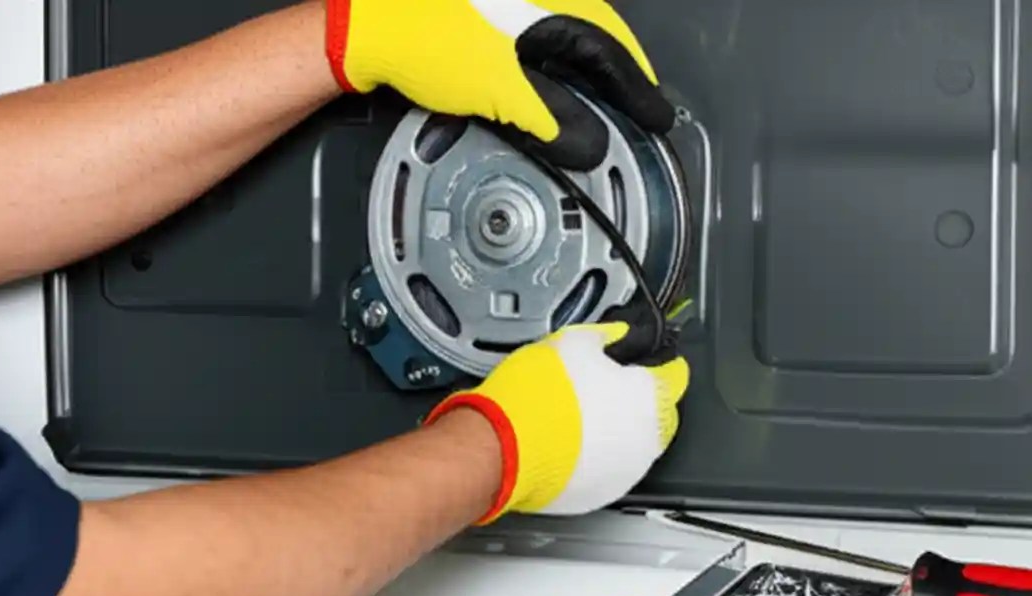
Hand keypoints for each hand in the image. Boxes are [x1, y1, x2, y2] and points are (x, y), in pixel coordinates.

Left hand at [324, 0, 674, 169]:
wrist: (372, 22)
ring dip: (586, 81)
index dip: (641, 93)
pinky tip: (553, 92)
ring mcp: (521, 3)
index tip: (659, 119)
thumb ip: (554, 121)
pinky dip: (555, 72)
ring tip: (600, 113)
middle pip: (600, 46)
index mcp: (559, 5)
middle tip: (637, 118)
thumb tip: (589, 145)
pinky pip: (543, 42)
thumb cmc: (429, 40)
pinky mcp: (496, 13)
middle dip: (618, 86)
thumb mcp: (501, 91)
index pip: (618, 54)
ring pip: (572, 43)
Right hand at [424, 322, 689, 522]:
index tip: (652, 362)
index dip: (661, 364)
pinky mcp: (601, 494)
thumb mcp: (571, 342)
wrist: (503, 447)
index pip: (675, 376)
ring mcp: (626, 471)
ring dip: (620, 433)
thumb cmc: (536, 396)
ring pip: (635, 447)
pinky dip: (599, 459)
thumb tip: (614, 334)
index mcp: (649, 397)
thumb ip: (604, 336)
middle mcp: (647, 438)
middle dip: (641, 402)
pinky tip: (573, 445)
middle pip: (659, 415)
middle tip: (611, 389)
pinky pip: (609, 471)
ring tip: (585, 419)